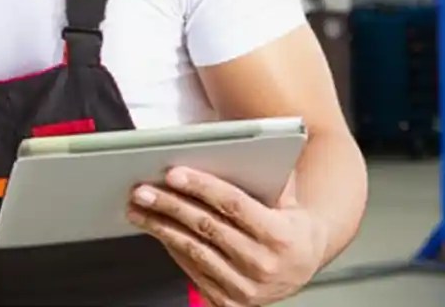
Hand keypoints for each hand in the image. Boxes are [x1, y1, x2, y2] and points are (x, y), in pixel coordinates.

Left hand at [127, 168, 327, 306]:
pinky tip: (159, 231)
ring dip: (161, 227)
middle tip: (143, 189)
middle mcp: (263, 265)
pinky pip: (193, 270)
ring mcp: (246, 288)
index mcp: (281, 235)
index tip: (173, 174)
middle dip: (170, 205)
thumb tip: (221, 152)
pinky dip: (172, 248)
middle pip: (207, 227)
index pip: (233, 204)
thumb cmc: (291, 224)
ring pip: (194, 250)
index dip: (201, 186)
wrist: (304, 264)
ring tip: (140, 209)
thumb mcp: (288, 199)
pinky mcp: (230, 302)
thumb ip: (261, 179)